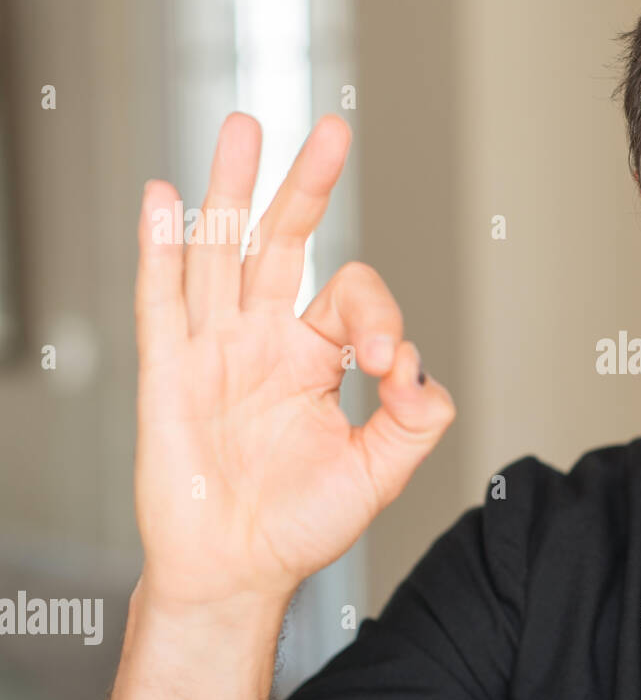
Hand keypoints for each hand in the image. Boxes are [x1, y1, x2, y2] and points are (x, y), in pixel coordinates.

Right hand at [132, 113, 453, 607]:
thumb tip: (419, 368)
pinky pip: (162, 303)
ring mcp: (213, 350)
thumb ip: (417, 418)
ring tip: (246, 127)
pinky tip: (165, 199)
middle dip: (308, 187)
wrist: (238, 572)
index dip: (382, 319)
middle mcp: (264, 340)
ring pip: (221, 253)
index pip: (353, 298)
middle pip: (284, 243)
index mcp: (315, 356)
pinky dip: (161, 251)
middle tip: (333, 130)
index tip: (391, 370)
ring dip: (232, 191)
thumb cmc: (301, 524)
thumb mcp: (380, 471)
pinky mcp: (170, 374)